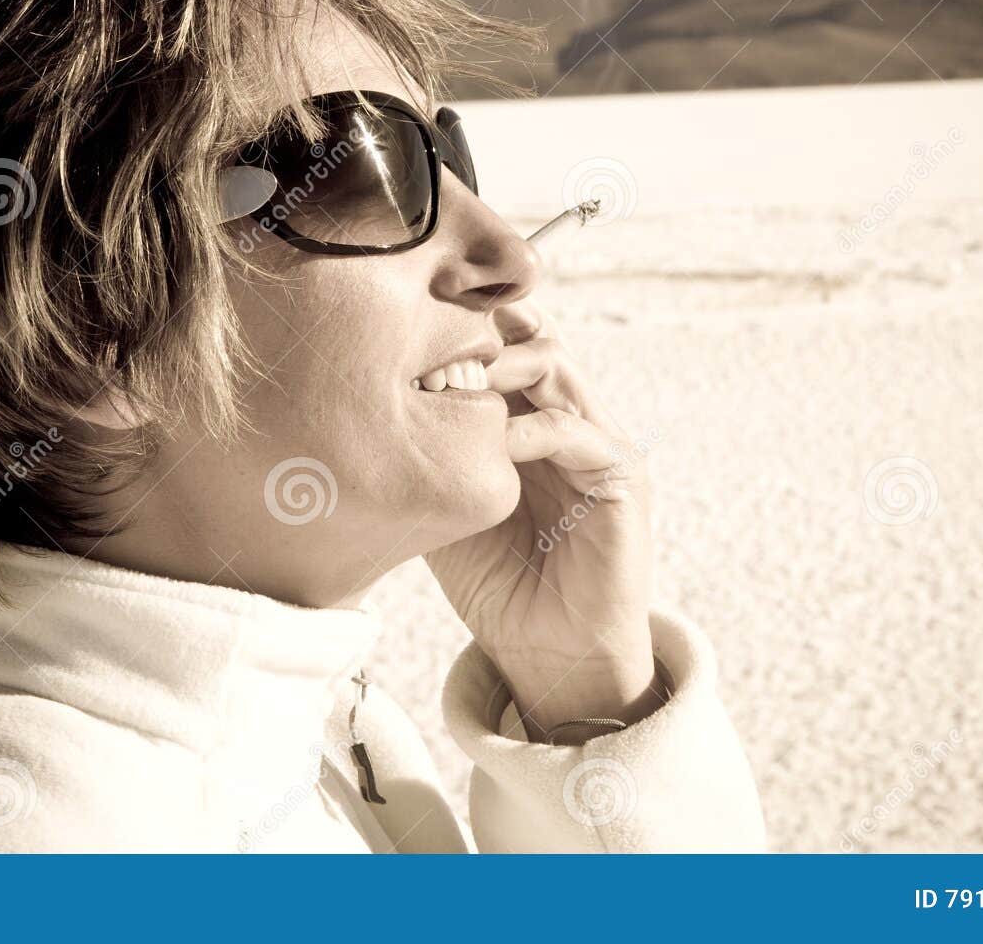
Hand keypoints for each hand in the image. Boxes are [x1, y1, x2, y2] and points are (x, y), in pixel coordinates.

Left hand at [423, 300, 662, 740]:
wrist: (552, 657)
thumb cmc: (500, 586)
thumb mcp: (445, 508)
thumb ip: (424, 460)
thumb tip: (361, 419)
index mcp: (526, 420)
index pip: (503, 345)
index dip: (461, 327)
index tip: (407, 326)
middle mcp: (565, 419)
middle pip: (531, 336)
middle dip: (480, 331)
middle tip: (429, 345)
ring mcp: (597, 443)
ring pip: (556, 366)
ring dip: (504, 365)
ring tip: (458, 383)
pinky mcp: (621, 478)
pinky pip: (578, 432)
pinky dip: (532, 430)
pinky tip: (495, 444)